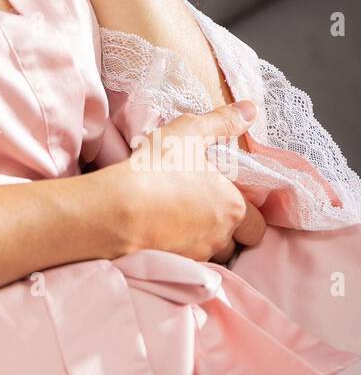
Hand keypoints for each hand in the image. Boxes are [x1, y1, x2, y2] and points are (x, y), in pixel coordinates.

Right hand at [107, 102, 267, 262]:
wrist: (117, 210)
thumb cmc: (157, 169)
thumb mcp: (190, 133)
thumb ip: (222, 122)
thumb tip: (250, 109)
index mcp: (233, 206)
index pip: (257, 222)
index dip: (245, 211)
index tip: (226, 197)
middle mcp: (221, 236)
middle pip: (236, 241)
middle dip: (227, 230)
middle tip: (204, 209)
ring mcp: (197, 254)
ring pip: (211, 252)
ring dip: (203, 239)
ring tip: (180, 219)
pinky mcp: (174, 265)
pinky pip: (187, 259)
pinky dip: (180, 247)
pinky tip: (163, 231)